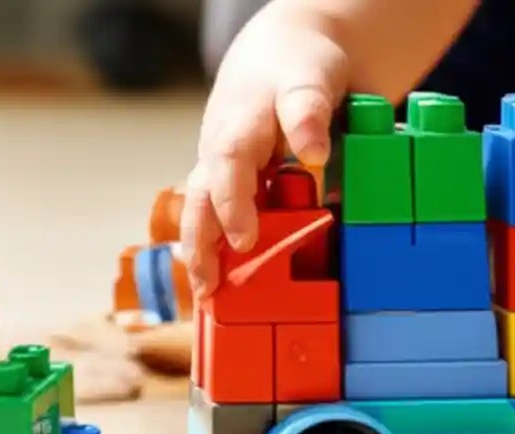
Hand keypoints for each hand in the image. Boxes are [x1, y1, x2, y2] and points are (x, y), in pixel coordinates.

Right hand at [181, 4, 346, 297]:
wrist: (281, 56)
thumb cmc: (297, 68)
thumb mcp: (308, 78)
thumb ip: (308, 112)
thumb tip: (313, 154)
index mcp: (237, 128)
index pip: (227, 167)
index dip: (232, 206)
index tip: (244, 241)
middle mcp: (218, 154)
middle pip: (200, 202)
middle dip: (201, 246)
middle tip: (208, 289)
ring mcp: (219, 172)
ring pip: (202, 215)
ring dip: (201, 256)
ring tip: (208, 297)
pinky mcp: (228, 187)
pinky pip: (216, 220)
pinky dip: (217, 251)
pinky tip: (223, 284)